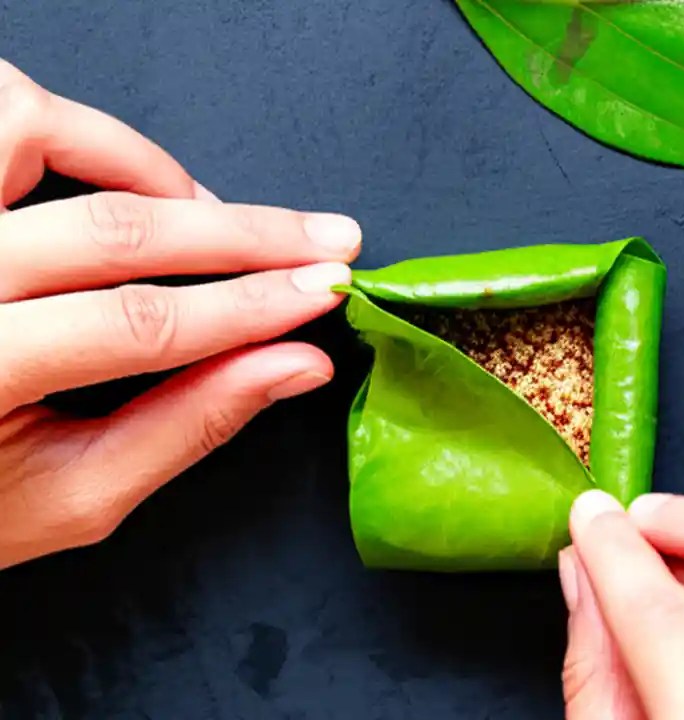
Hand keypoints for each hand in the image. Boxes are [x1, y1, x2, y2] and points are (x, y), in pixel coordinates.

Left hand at [0, 60, 359, 568]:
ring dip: (145, 168)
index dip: (250, 306)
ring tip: (210, 215)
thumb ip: (188, 425)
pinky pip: (0, 121)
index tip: (327, 292)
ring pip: (33, 129)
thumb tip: (296, 364)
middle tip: (326, 240)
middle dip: (245, 234)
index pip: (138, 324)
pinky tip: (130, 189)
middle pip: (114, 230)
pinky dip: (76, 135)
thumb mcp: (72, 497)